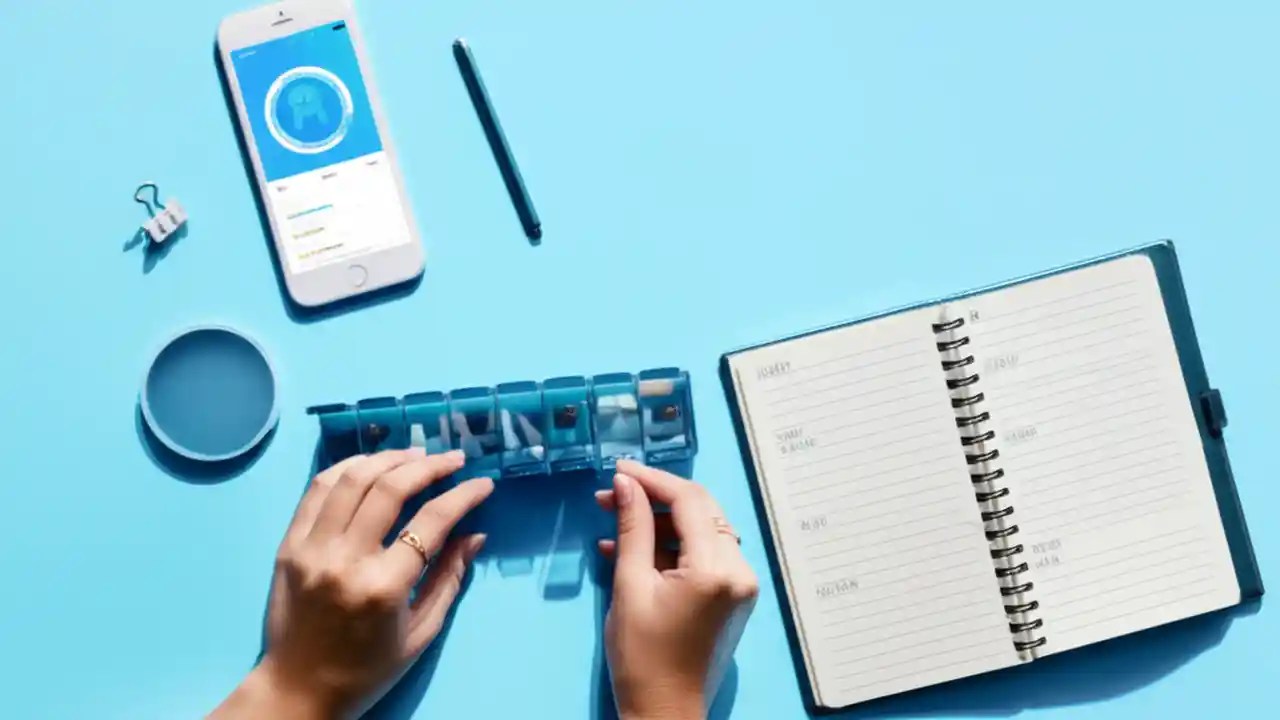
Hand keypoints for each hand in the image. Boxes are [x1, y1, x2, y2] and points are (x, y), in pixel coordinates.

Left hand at [212, 449, 492, 719]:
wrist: (298, 689)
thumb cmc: (368, 669)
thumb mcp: (421, 633)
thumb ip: (449, 579)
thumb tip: (476, 534)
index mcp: (384, 588)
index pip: (431, 522)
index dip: (462, 496)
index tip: (482, 484)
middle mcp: (345, 560)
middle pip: (390, 489)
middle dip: (428, 466)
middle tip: (452, 459)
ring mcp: (311, 549)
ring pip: (351, 480)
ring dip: (388, 459)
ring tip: (415, 454)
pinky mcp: (288, 545)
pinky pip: (317, 490)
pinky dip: (346, 468)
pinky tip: (369, 464)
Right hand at [596, 460, 758, 719]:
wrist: (665, 710)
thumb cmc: (642, 656)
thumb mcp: (629, 586)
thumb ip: (631, 528)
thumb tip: (624, 482)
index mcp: (716, 568)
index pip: (689, 501)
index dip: (652, 479)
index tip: (617, 469)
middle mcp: (739, 569)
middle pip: (700, 510)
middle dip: (655, 498)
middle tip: (610, 494)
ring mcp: (740, 582)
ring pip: (701, 529)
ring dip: (659, 522)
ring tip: (613, 523)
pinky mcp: (733, 594)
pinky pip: (704, 553)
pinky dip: (670, 546)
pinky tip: (630, 549)